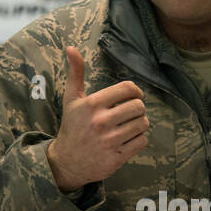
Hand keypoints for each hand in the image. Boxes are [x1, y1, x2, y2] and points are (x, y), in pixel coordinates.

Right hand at [46, 46, 147, 191]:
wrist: (67, 162)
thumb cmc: (72, 127)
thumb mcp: (71, 99)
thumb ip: (75, 73)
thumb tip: (71, 47)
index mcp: (92, 105)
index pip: (128, 89)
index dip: (135, 91)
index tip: (132, 96)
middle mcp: (101, 122)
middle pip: (139, 106)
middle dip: (138, 108)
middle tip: (131, 112)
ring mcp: (109, 141)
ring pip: (143, 124)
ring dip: (140, 123)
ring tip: (130, 124)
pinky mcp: (117, 158)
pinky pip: (142, 141)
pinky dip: (139, 139)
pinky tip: (129, 138)